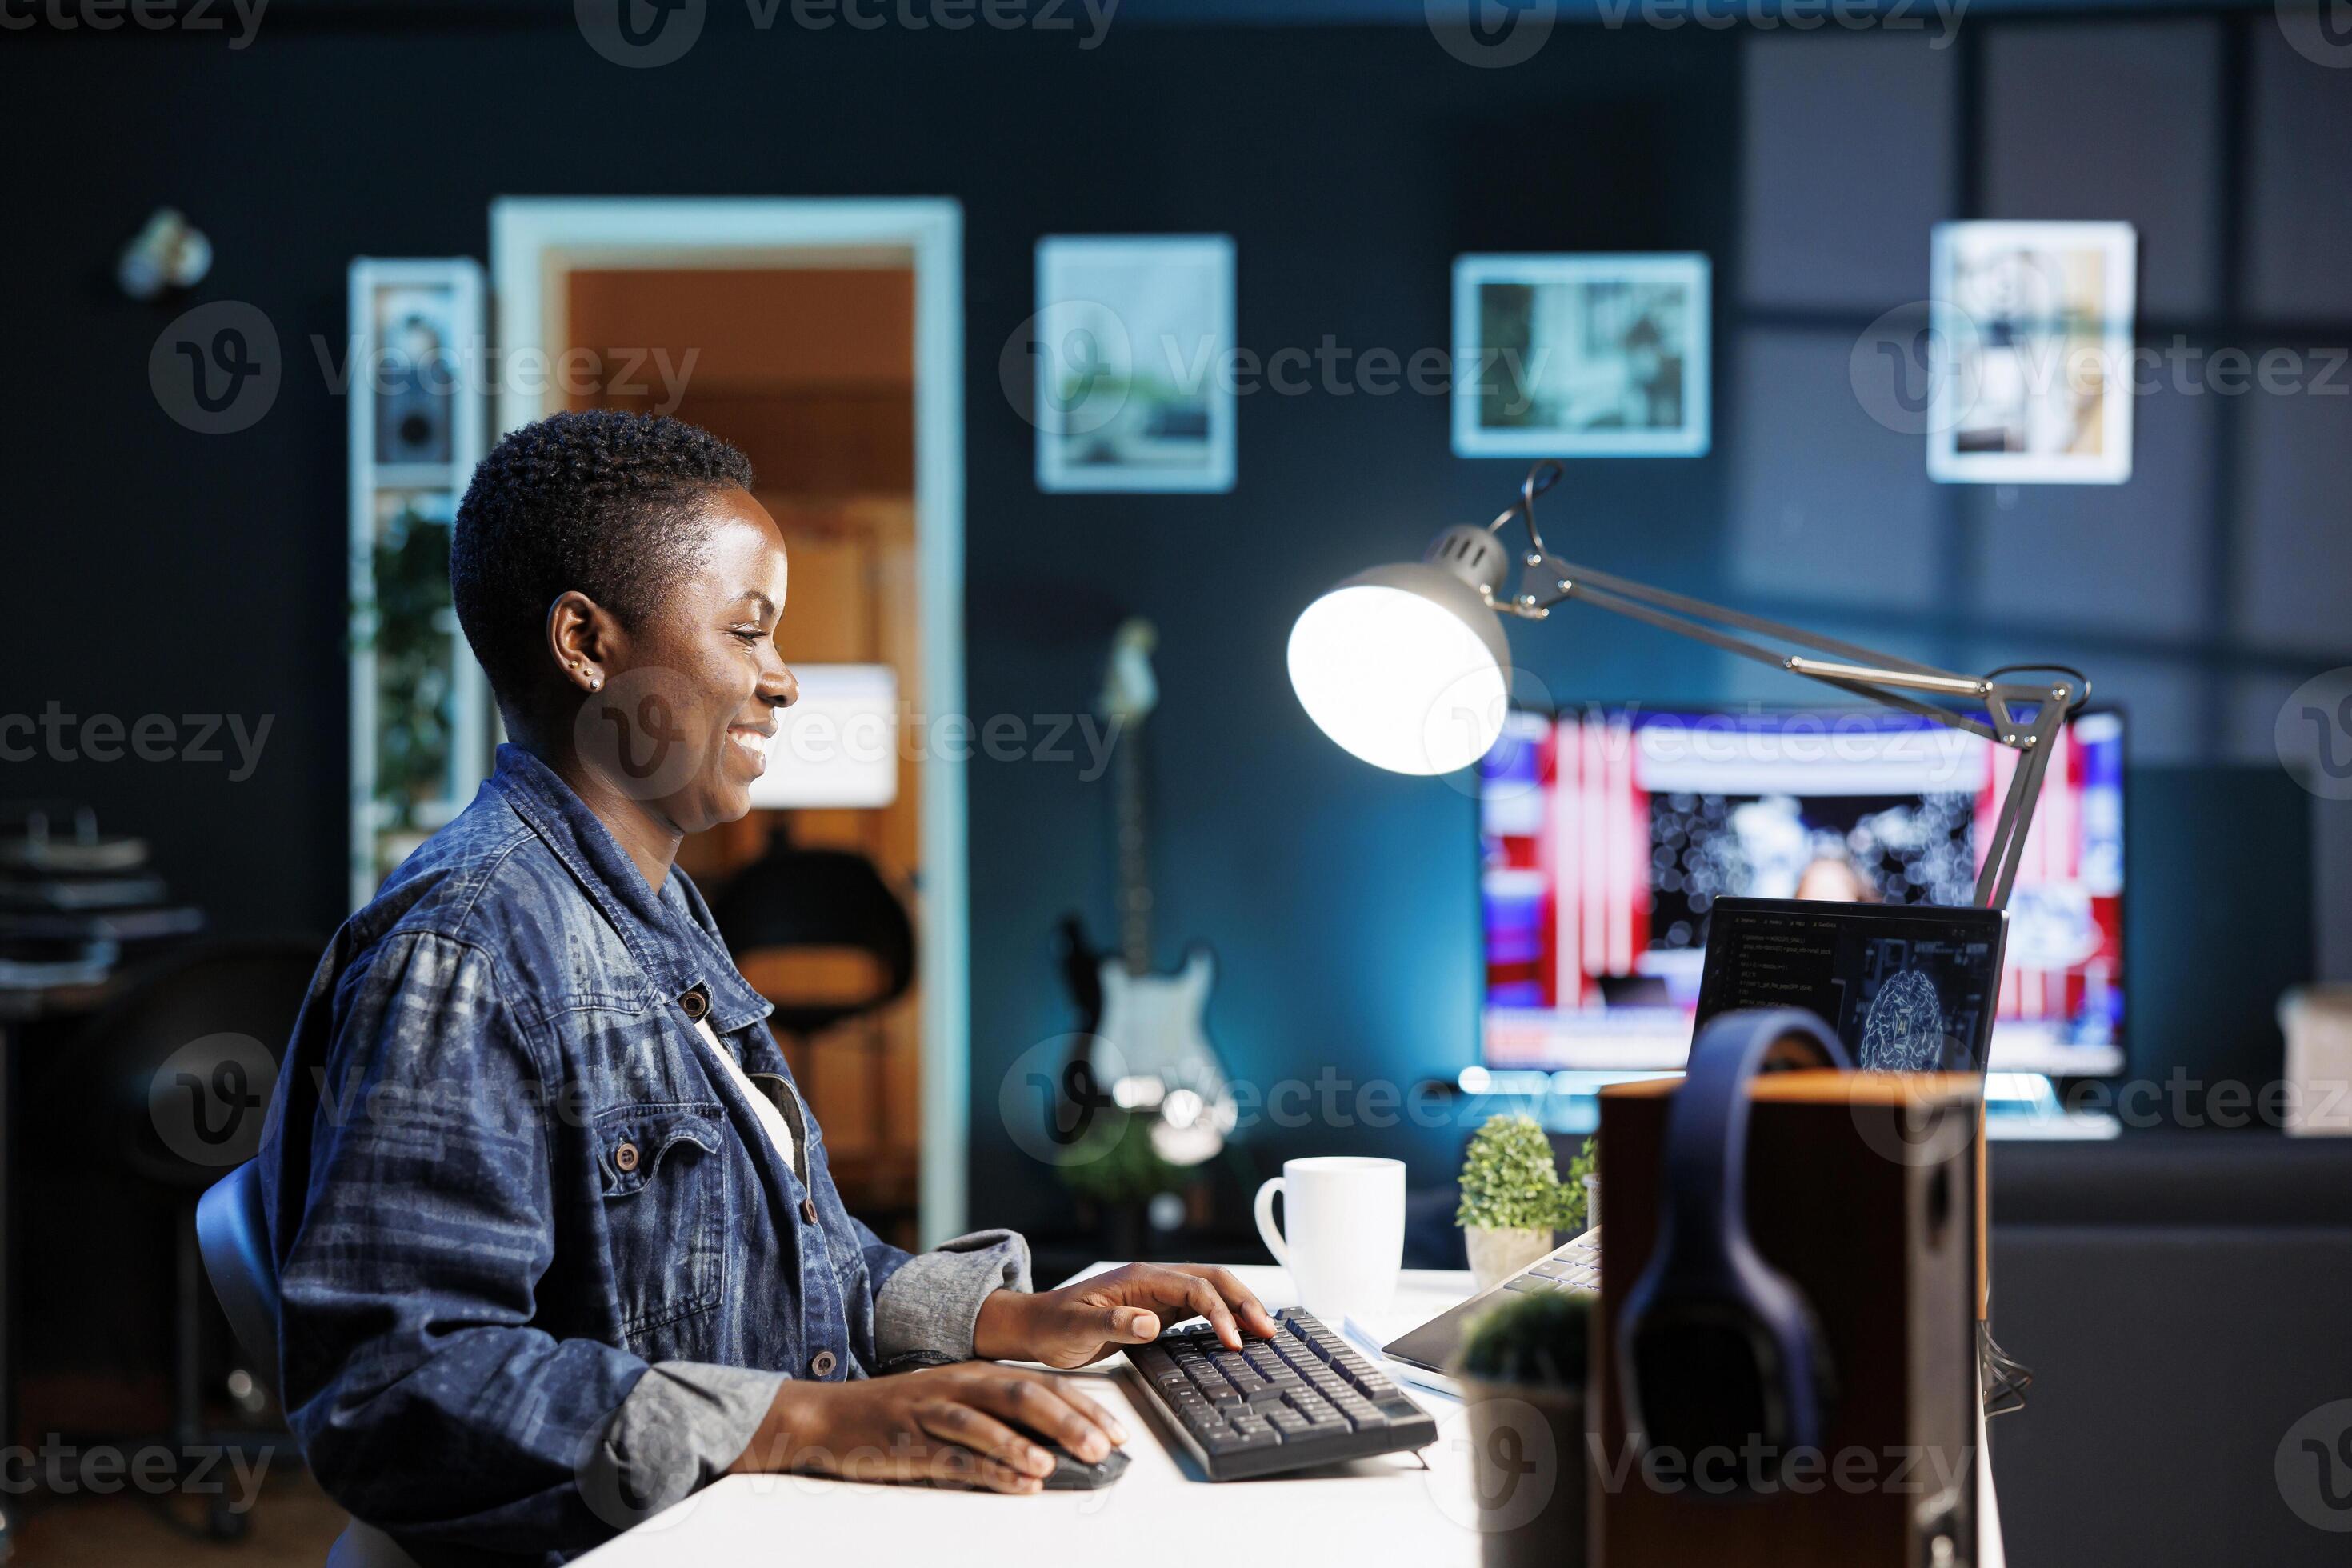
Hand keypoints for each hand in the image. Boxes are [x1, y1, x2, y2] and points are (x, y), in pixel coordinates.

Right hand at [728, 1363, 1126, 1494]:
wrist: (830, 1417)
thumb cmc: (901, 1415)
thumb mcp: (956, 1404)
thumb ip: (1001, 1418)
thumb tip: (1060, 1447)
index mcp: (978, 1374)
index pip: (1043, 1385)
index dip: (1085, 1407)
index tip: (1119, 1431)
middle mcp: (960, 1386)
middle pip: (1023, 1396)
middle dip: (1068, 1422)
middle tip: (1103, 1448)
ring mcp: (933, 1412)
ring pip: (987, 1422)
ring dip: (1026, 1444)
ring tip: (1056, 1465)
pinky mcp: (910, 1443)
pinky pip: (955, 1457)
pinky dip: (989, 1470)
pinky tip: (1015, 1483)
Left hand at [972, 1263, 1280, 1367]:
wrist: (1036, 1326)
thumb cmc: (1053, 1325)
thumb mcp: (1076, 1328)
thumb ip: (1113, 1324)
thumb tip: (1150, 1324)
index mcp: (1139, 1278)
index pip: (1193, 1288)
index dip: (1219, 1312)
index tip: (1233, 1342)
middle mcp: (1153, 1280)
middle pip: (1211, 1280)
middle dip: (1243, 1302)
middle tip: (1268, 1331)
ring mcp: (1157, 1294)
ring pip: (1210, 1291)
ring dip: (1238, 1308)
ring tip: (1263, 1332)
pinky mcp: (1157, 1310)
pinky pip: (1198, 1307)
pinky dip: (1222, 1317)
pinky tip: (1235, 1334)